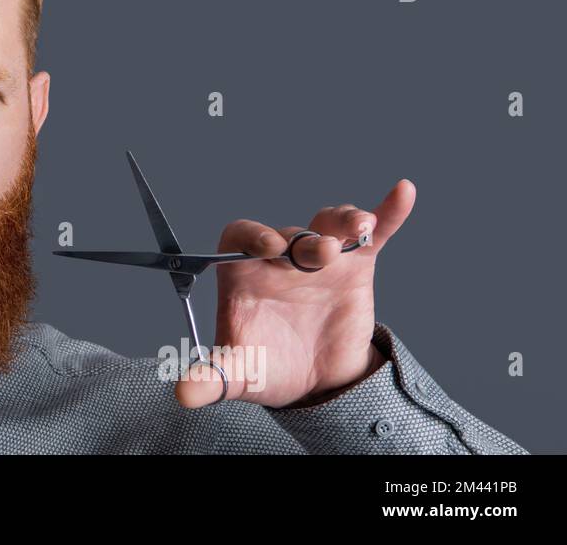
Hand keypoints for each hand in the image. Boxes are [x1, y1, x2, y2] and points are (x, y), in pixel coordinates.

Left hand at [175, 179, 415, 408]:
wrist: (313, 384)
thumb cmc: (266, 367)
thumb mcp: (238, 376)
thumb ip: (210, 379)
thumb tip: (182, 392)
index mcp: (245, 274)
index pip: (240, 236)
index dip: (251, 234)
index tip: (267, 247)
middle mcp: (280, 260)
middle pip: (290, 233)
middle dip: (305, 241)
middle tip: (319, 255)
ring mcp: (319, 260)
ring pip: (328, 225)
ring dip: (342, 222)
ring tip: (356, 232)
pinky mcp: (355, 269)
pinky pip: (372, 235)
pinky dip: (387, 214)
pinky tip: (403, 192)